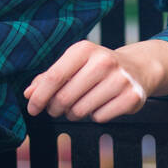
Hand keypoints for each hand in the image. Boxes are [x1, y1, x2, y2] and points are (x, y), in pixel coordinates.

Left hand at [23, 40, 155, 122]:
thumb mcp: (74, 64)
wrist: (138, 68)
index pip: (54, 77)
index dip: (39, 96)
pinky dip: (95, 116)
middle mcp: (103, 61)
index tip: (32, 108)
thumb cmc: (97, 67)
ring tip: (80, 104)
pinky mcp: (132, 97)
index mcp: (84, 49)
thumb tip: (29, 94)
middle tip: (57, 108)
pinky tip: (101, 105)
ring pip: (81, 110)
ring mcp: (120, 79)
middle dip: (55, 108)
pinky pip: (99, 117)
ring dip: (74, 113)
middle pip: (65, 97)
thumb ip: (49, 77)